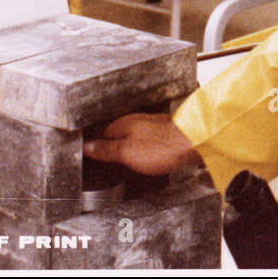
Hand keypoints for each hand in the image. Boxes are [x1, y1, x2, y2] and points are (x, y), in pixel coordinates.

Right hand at [83, 113, 202, 176]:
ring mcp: (150, 126)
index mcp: (123, 124)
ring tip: (114, 157)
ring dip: (121, 145)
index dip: (90, 143)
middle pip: (114, 132)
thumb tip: (87, 147)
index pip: (99, 132)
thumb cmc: (164, 147)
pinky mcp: (162, 134)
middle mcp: (135, 122)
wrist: (195, 141)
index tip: (83, 152)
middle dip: (105, 142)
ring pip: (129, 135)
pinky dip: (137, 148)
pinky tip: (139, 155)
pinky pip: (143, 140)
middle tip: (95, 155)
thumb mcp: (127, 152)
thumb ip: (107, 149)